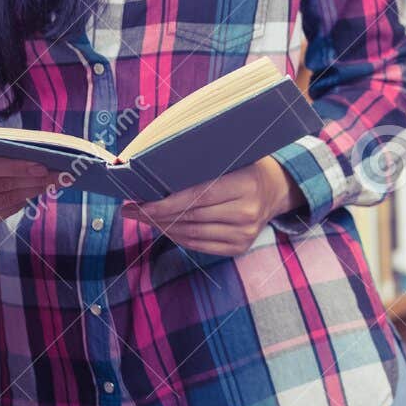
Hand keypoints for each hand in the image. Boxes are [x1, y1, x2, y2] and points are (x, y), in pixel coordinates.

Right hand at [0, 118, 53, 234]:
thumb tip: (10, 138)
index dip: (14, 166)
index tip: (42, 164)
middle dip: (31, 179)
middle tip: (58, 173)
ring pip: (2, 202)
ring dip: (31, 191)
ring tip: (51, 182)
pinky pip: (0, 214)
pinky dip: (19, 202)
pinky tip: (33, 192)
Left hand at [127, 156, 301, 256]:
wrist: (275, 190)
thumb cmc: (245, 167)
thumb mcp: (232, 157)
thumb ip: (202, 165)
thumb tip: (156, 172)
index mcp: (246, 184)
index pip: (198, 196)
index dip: (165, 203)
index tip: (139, 202)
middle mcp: (247, 212)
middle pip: (191, 217)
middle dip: (155, 214)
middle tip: (130, 209)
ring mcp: (245, 234)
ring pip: (191, 234)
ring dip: (162, 226)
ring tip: (140, 217)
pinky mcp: (239, 247)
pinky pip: (199, 245)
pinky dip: (177, 236)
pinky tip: (163, 226)